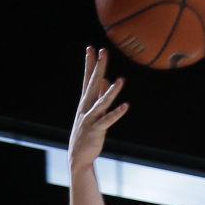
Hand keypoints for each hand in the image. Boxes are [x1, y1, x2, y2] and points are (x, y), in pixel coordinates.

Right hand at [69, 47, 127, 174]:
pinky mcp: (97, 130)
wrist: (78, 156)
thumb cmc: (87, 134)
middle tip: (103, 51)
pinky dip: (117, 113)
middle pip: (93, 84)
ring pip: (102, 102)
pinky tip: (126, 106)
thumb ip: (100, 96)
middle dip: (98, 67)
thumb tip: (107, 81)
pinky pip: (108, 120)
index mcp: (85, 102)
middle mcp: (86, 107)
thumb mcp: (94, 112)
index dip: (90, 64)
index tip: (91, 48)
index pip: (87, 79)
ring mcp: (91, 118)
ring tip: (121, 79)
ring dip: (112, 91)